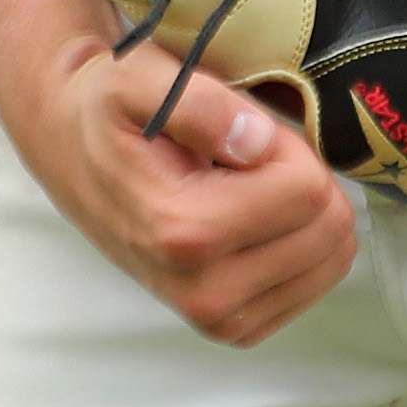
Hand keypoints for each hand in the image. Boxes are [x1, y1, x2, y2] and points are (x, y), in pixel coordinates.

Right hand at [3, 33, 357, 346]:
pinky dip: (300, 240)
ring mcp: (221, 319)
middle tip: (247, 155)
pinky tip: (254, 216)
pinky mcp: (236, 327)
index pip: (307, 189)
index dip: (288, 143)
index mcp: (184, 232)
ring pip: (331, 258)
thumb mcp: (138, 79)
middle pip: (327, 227)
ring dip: (302, 209)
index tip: (246, 130)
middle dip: (301, 175)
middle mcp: (205, 293)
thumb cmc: (112, 112)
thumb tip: (256, 142)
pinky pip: (316, 282)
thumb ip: (200, 103)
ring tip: (245, 184)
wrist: (75, 153)